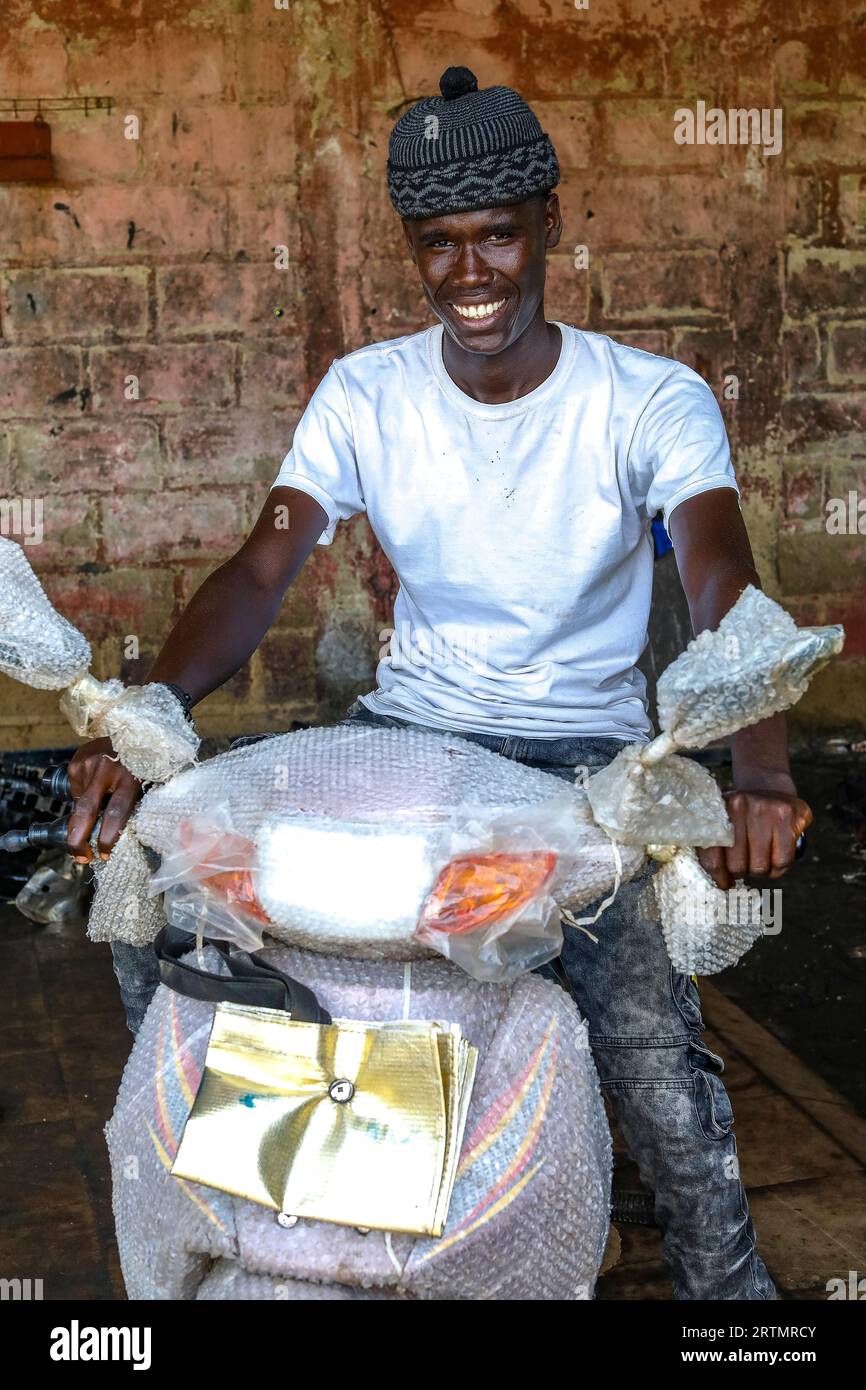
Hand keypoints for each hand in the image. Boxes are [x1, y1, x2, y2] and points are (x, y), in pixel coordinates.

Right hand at [66, 737, 142, 863]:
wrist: (132, 728)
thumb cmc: (144, 762)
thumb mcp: (146, 782)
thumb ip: (133, 803)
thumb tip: (117, 836)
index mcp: (131, 778)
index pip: (116, 813)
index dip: (107, 838)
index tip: (103, 855)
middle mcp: (108, 770)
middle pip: (86, 812)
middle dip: (78, 839)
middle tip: (81, 857)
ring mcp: (90, 764)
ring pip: (80, 803)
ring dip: (86, 813)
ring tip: (102, 802)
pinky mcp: (78, 761)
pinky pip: (77, 788)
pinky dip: (84, 794)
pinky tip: (96, 784)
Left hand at [698, 787, 812, 890]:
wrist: (768, 785)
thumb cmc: (741, 814)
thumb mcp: (722, 821)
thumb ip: (715, 846)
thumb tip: (721, 882)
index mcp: (719, 810)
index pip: (713, 856)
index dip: (718, 876)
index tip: (724, 883)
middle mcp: (742, 806)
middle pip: (738, 866)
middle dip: (740, 872)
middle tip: (744, 866)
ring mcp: (768, 810)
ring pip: (761, 867)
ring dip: (760, 871)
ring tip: (760, 860)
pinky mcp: (791, 816)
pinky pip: (783, 861)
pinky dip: (778, 868)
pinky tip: (775, 860)